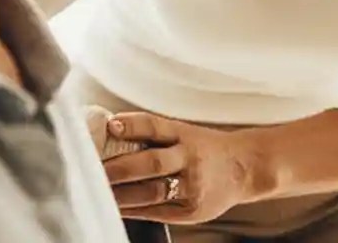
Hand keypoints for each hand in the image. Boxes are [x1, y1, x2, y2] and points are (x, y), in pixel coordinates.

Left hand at [103, 112, 255, 224]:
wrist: (245, 167)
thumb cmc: (205, 149)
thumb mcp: (185, 133)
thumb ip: (153, 136)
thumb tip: (109, 136)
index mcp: (185, 134)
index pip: (154, 126)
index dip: (131, 125)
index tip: (110, 126)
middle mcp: (190, 158)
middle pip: (150, 163)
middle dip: (118, 169)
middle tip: (91, 170)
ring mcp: (192, 186)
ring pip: (151, 192)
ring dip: (120, 194)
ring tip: (96, 192)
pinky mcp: (192, 210)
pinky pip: (156, 211)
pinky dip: (133, 209)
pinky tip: (116, 206)